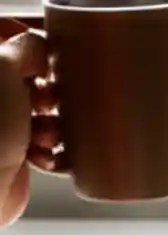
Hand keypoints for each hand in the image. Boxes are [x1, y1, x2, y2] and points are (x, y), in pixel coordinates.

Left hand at [0, 19, 62, 227]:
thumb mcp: (4, 71)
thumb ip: (25, 48)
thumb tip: (40, 48)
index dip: (22, 36)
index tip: (44, 49)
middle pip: (23, 74)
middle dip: (44, 87)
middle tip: (48, 99)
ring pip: (37, 110)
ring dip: (53, 122)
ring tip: (48, 135)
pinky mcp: (10, 155)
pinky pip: (41, 143)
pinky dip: (50, 150)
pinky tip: (44, 156)